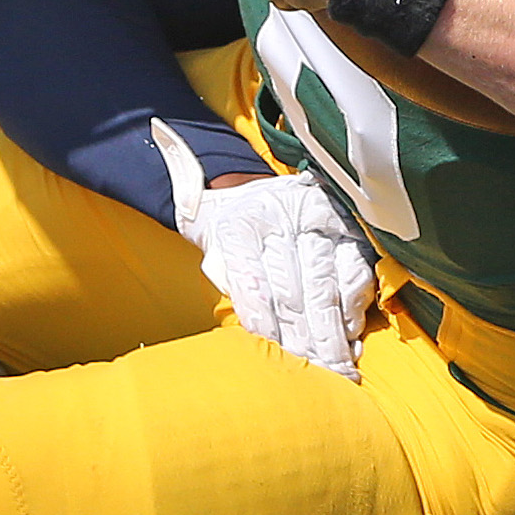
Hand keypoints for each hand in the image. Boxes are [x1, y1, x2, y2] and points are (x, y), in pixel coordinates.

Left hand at [154, 121, 374, 380]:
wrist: (264, 183)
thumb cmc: (226, 215)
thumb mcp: (195, 210)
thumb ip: (182, 197)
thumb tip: (158, 137)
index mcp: (239, 218)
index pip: (249, 277)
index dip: (261, 317)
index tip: (271, 351)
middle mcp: (281, 215)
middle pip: (292, 287)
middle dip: (303, 339)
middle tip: (312, 377)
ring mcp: (319, 220)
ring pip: (327, 282)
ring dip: (331, 332)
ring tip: (336, 369)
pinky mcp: (349, 226)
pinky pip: (356, 268)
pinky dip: (355, 304)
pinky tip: (353, 334)